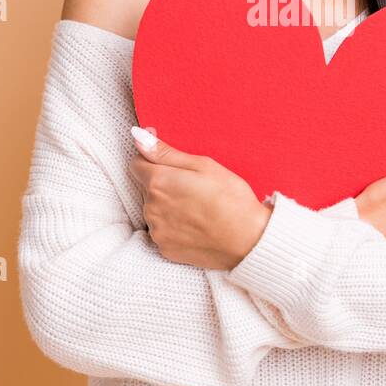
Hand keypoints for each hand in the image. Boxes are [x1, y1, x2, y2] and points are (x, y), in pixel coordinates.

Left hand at [127, 126, 271, 270]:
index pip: (137, 163)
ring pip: (155, 211)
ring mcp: (157, 231)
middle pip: (148, 189)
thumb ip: (166, 152)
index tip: (171, 163)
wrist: (248, 241)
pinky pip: (163, 231)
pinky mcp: (165, 249)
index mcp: (159, 182)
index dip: (152, 159)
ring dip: (169, 207)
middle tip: (195, 188)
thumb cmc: (231, 198)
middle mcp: (151, 207)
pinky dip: (174, 227)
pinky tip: (196, 226)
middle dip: (166, 185)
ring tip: (198, 209)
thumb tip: (138, 137)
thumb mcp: (203, 165)